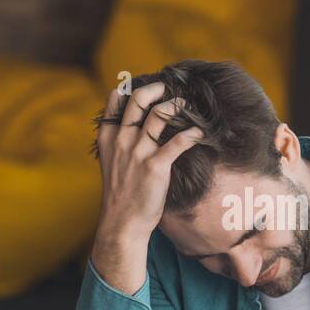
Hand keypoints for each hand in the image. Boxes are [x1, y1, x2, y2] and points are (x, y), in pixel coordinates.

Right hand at [91, 83, 202, 291]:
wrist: (123, 222)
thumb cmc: (122, 193)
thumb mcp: (113, 162)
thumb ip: (121, 141)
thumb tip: (137, 125)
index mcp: (108, 137)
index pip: (114, 99)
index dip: (131, 87)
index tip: (147, 87)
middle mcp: (121, 139)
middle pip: (138, 98)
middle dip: (156, 89)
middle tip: (169, 89)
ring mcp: (138, 152)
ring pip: (159, 114)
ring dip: (177, 106)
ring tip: (188, 106)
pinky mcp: (156, 166)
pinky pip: (179, 141)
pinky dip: (193, 133)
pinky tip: (201, 133)